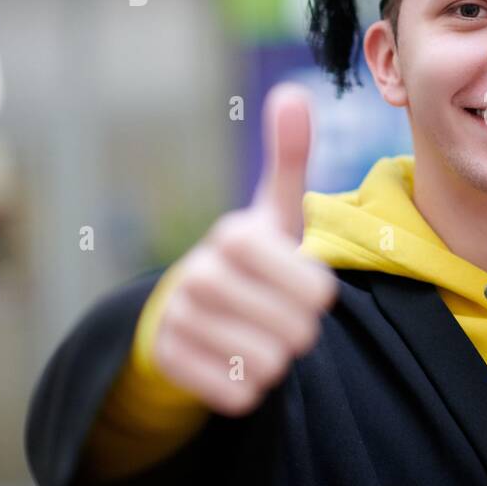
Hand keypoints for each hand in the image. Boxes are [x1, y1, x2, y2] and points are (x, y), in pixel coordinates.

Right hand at [151, 82, 337, 415]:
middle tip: (281, 316)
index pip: (315, 289)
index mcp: (234, 234)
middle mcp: (198, 273)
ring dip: (275, 360)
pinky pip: (237, 395)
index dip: (319, 295)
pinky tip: (234, 361)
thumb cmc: (249, 258)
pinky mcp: (168, 363)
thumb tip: (292, 90)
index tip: (309, 289)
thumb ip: (290, 157)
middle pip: (295, 331)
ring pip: (267, 365)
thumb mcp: (274, 210)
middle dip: (299, 331)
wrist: (186, 309)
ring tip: (259, 336)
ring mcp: (178, 319)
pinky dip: (248, 388)